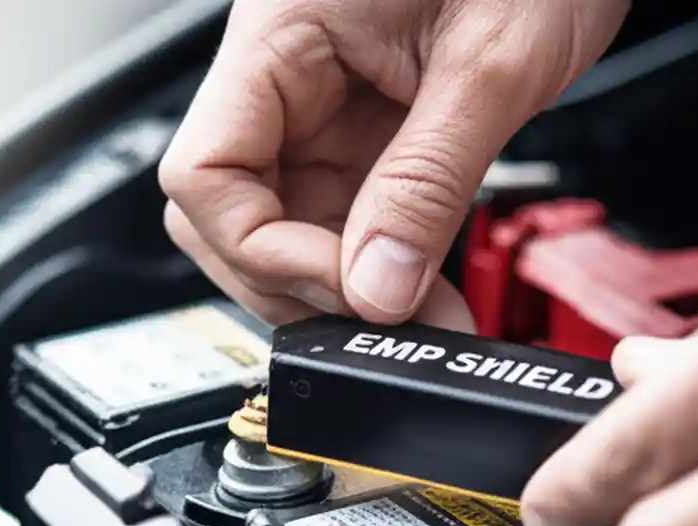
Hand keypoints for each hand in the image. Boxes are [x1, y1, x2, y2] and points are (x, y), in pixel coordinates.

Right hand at [159, 0, 629, 329]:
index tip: (347, 289)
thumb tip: (377, 292)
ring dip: (344, 283)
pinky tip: (422, 288)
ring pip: (288, 222)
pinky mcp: (366, 124)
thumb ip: (427, 184)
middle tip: (380, 322)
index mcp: (282, 32)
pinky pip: (346, 209)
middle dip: (297, 280)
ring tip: (421, 314)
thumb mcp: (492, 65)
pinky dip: (378, 260)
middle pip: (231, 211)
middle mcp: (286, 71)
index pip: (206, 175)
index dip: (263, 252)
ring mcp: (322, 101)